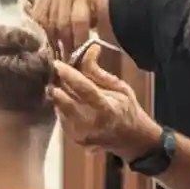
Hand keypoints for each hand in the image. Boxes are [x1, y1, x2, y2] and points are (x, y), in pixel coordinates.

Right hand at [22, 0, 94, 56]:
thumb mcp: (90, 3)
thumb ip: (90, 21)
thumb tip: (90, 49)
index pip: (79, 20)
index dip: (78, 40)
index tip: (79, 55)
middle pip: (62, 24)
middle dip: (65, 44)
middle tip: (68, 60)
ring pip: (49, 24)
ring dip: (53, 42)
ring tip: (57, 56)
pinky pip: (38, 21)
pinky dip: (41, 34)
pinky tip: (46, 44)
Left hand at [47, 45, 159, 160]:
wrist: (132, 140)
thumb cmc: (127, 110)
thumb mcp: (120, 88)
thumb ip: (100, 72)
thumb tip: (91, 48)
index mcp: (107, 109)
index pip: (84, 89)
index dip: (69, 75)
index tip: (58, 64)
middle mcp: (92, 124)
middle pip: (66, 99)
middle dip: (60, 84)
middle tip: (59, 73)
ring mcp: (81, 134)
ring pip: (60, 108)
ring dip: (59, 94)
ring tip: (64, 86)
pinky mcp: (74, 139)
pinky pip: (61, 117)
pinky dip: (63, 107)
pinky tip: (70, 101)